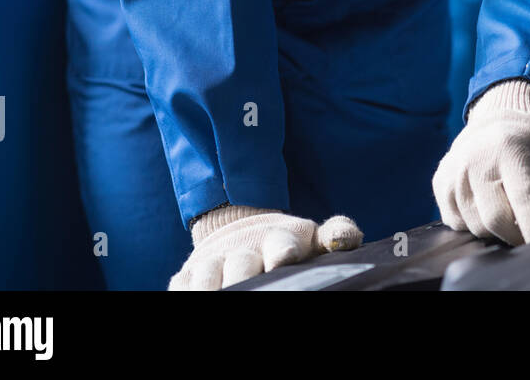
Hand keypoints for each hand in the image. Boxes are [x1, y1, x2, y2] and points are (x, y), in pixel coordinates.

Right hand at [168, 204, 362, 289]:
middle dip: (243, 279)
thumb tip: (346, 238)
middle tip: (246, 289)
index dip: (282, 254)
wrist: (244, 231)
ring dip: (209, 289)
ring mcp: (215, 260)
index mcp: (280, 240)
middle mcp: (245, 249)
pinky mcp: (190, 273)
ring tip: (216, 297)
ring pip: (208, 276)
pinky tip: (188, 297)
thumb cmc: (289, 244)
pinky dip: (185, 292)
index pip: (282, 247)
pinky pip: (183, 284)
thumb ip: (337, 233)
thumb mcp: (314, 238)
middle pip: (241, 267)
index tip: (281, 262)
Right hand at [433, 78, 529, 245]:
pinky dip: (475, 223)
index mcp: (510, 150)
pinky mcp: (439, 185)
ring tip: (509, 208)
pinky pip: (457, 223)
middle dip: (518, 236)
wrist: (496, 119)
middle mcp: (475, 159)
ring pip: (476, 226)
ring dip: (496, 230)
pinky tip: (487, 203)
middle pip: (496, 220)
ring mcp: (453, 172)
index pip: (524, 199)